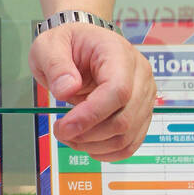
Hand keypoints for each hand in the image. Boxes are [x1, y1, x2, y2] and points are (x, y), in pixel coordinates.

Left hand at [28, 25, 155, 160]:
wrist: (83, 45)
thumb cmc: (68, 43)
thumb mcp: (49, 45)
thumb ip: (55, 65)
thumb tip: (67, 90)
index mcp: (118, 53)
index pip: (117, 90)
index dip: (91, 114)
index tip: (64, 126)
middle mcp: (140, 75)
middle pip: (124, 118)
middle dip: (88, 134)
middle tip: (60, 131)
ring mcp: (143, 96)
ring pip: (128, 135)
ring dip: (94, 145)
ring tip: (70, 136)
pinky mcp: (140, 113)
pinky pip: (130, 143)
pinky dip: (107, 151)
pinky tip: (86, 145)